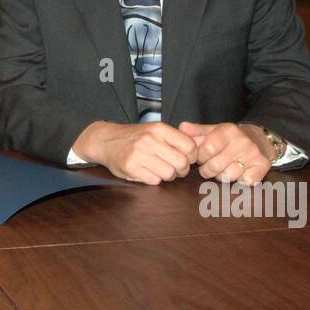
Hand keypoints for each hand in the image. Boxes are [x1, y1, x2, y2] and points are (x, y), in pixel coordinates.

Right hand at [70, 120, 198, 184]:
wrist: (106, 140)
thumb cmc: (135, 137)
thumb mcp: (155, 130)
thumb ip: (177, 138)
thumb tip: (203, 145)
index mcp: (159, 129)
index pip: (189, 146)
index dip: (191, 157)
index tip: (186, 158)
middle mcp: (150, 140)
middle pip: (181, 163)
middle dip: (181, 170)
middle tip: (175, 168)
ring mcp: (139, 154)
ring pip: (169, 174)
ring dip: (168, 176)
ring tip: (160, 170)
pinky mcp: (131, 168)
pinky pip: (154, 180)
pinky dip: (154, 179)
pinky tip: (147, 172)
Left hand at [178, 121, 272, 184]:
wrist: (258, 139)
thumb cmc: (229, 138)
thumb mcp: (213, 131)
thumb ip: (196, 131)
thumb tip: (181, 128)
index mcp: (228, 130)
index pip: (207, 149)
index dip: (200, 156)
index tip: (201, 157)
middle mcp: (242, 141)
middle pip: (216, 166)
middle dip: (208, 170)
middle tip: (209, 166)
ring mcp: (254, 153)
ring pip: (228, 176)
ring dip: (222, 176)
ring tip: (223, 169)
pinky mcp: (263, 165)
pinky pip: (246, 181)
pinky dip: (240, 181)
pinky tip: (239, 173)